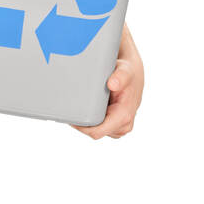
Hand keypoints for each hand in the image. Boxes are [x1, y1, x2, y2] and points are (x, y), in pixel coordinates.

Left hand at [75, 26, 143, 140]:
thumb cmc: (128, 74)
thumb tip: (112, 84)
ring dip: (85, 121)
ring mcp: (118, 128)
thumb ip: (120, 76)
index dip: (81, 127)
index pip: (97, 132)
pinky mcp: (114, 126)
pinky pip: (97, 127)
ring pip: (94, 131)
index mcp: (124, 117)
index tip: (70, 116)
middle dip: (81, 123)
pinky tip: (85, 108)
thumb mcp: (125, 71)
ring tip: (80, 105)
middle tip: (71, 108)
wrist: (133, 75)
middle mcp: (123, 126)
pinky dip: (90, 119)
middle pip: (93, 132)